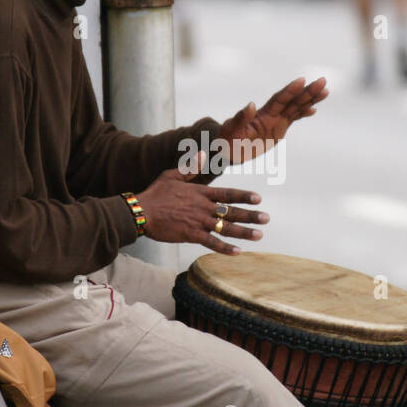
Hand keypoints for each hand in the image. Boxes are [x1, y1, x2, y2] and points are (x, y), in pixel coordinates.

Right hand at [136, 153, 268, 255]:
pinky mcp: (190, 234)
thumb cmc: (154, 194)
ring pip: (225, 227)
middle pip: (231, 211)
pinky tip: (237, 252)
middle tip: (266, 219)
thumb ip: (190, 168)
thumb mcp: (171, 175)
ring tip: (259, 235)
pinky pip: (211, 242)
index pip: (227, 194)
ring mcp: (198, 221)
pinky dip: (225, 248)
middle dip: (250, 215)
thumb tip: (202, 154)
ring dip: (244, 232)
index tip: (258, 199)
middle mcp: (203, 206)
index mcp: (200, 192)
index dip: (243, 196)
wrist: (140, 211)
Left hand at [219, 76, 328, 164]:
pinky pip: (293, 119)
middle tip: (323, 80)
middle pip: (292, 100)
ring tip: (326, 90)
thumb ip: (240, 117)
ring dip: (310, 99)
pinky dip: (303, 113)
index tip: (302, 81)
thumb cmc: (226, 139)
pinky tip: (314, 109)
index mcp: (261, 114)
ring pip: (296, 107)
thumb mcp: (230, 130)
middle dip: (308, 91)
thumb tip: (251, 104)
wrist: (228, 150)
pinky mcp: (278, 130)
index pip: (279, 99)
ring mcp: (276, 121)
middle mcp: (271, 114)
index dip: (290, 90)